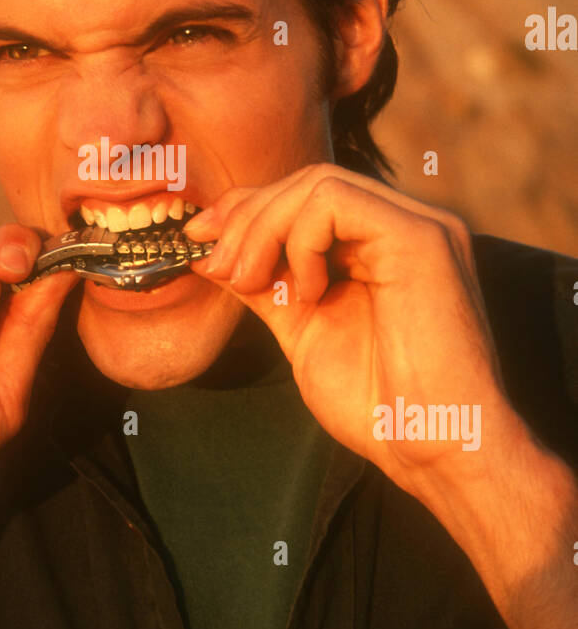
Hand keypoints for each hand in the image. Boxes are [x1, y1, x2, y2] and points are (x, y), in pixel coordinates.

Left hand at [186, 164, 514, 501]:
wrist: (431, 447)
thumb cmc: (376, 401)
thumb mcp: (300, 328)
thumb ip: (263, 284)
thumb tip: (206, 252)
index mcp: (382, 243)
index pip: (305, 195)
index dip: (246, 209)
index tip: (198, 239)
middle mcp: (406, 223)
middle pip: (307, 181)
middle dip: (247, 219)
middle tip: (220, 270)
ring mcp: (419, 225)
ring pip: (318, 184)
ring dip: (265, 229)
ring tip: (254, 285)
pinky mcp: (422, 236)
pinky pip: (335, 201)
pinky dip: (301, 241)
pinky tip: (308, 294)